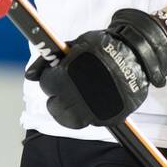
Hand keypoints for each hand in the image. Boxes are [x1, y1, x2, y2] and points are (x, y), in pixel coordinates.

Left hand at [24, 8, 166, 128]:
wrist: (137, 51)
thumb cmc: (104, 45)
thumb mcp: (76, 45)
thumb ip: (50, 60)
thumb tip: (29, 75)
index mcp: (67, 74)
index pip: (45, 84)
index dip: (50, 79)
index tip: (57, 75)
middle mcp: (78, 94)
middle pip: (54, 106)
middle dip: (57, 97)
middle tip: (66, 88)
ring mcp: (94, 108)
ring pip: (70, 120)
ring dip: (70, 110)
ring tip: (78, 98)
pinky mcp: (108, 116)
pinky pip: (91, 121)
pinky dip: (90, 114)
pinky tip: (94, 101)